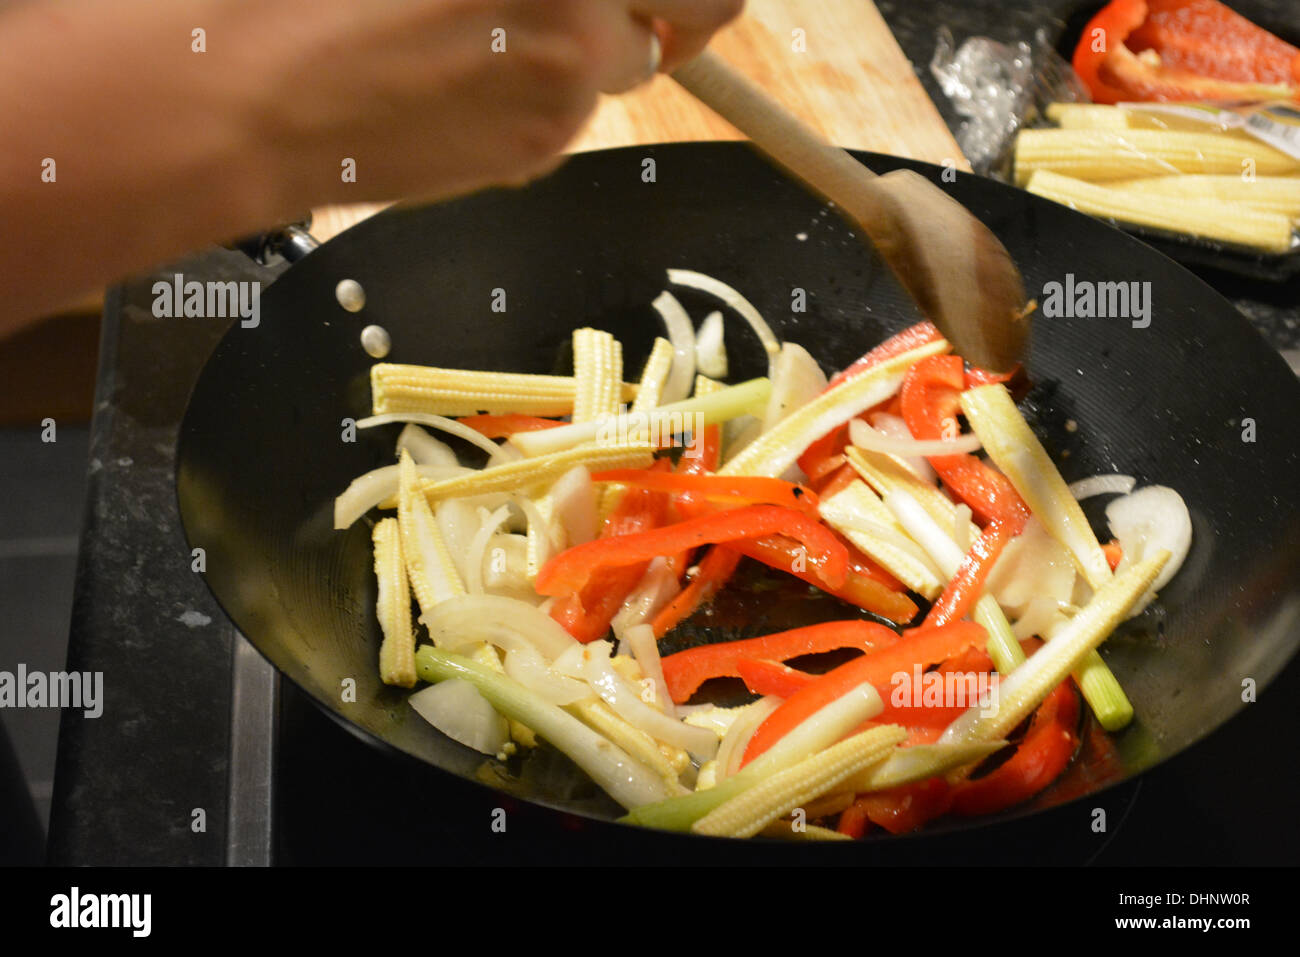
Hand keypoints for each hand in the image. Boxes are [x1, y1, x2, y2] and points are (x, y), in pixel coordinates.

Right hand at [244, 0, 745, 203]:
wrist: (254, 89)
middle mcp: (582, 1)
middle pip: (705, 3)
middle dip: (684, 2)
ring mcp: (570, 82)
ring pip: (631, 60)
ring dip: (597, 43)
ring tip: (504, 29)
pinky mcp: (542, 150)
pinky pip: (576, 111)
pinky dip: (545, 93)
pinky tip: (470, 75)